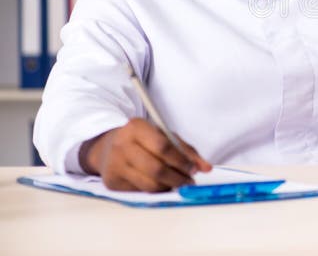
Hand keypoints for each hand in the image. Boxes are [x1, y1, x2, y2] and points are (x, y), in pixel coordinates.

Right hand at [79, 118, 211, 191]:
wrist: (109, 146)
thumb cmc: (143, 139)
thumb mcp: (164, 136)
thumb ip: (185, 150)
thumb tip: (205, 168)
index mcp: (136, 127)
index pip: (163, 147)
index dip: (181, 161)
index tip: (194, 169)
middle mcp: (122, 145)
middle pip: (156, 169)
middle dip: (177, 178)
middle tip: (189, 182)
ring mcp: (114, 165)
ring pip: (149, 184)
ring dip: (169, 186)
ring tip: (178, 183)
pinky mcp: (111, 182)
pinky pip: (140, 191)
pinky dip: (156, 190)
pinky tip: (162, 184)